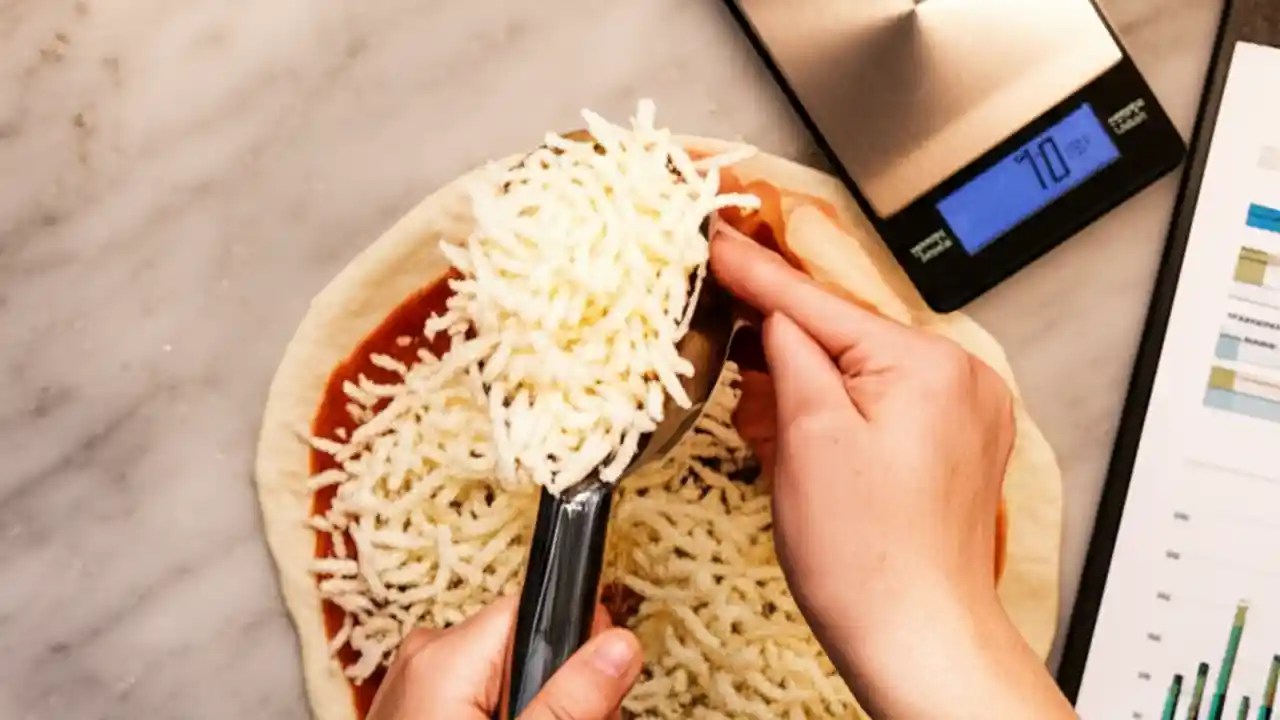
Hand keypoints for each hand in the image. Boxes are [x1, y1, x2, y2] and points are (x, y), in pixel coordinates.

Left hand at [367, 597, 642, 719]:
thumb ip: (570, 704)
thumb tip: (619, 647)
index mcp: (444, 657)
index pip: (532, 610)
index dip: (573, 649)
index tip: (595, 693)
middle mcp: (422, 657)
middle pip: (521, 644)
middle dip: (554, 690)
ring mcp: (412, 684)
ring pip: (501, 675)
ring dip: (532, 709)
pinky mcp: (415, 708)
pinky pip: (473, 696)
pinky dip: (499, 718)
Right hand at [711, 223, 1072, 718]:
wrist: (917, 637)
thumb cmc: (867, 560)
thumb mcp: (806, 437)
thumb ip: (790, 353)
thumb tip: (775, 312)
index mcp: (926, 364)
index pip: (819, 303)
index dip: (757, 274)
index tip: (719, 242)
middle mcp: (960, 377)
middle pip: (846, 334)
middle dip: (781, 343)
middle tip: (725, 334)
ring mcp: (966, 412)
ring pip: (862, 370)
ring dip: (808, 382)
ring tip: (766, 414)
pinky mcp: (958, 445)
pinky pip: (887, 404)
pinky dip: (841, 409)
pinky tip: (806, 430)